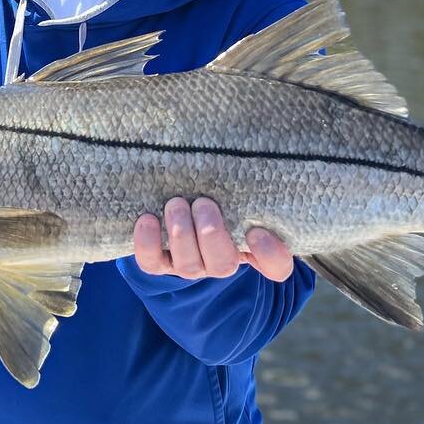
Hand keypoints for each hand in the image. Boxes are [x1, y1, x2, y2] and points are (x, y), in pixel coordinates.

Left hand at [133, 196, 293, 282]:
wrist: (178, 206)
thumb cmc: (218, 197)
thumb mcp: (239, 193)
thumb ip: (253, 187)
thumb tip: (267, 158)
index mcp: (251, 246)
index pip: (276, 266)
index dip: (271, 255)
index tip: (257, 231)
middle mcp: (221, 262)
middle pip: (223, 265)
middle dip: (212, 235)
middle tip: (204, 203)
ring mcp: (189, 265)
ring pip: (188, 265)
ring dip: (181, 234)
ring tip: (176, 204)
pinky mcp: (159, 263)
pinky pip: (151, 263)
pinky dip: (147, 244)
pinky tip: (147, 219)